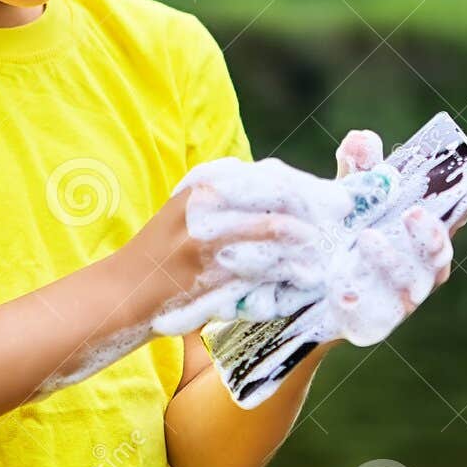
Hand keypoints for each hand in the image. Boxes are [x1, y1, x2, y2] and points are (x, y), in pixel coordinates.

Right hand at [148, 156, 354, 334]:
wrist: (122, 291)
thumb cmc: (166, 250)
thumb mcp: (193, 207)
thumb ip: (234, 194)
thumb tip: (292, 187)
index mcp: (206, 182)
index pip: (272, 176)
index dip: (311, 188)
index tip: (338, 200)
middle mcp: (207, 201)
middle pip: (280, 196)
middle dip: (318, 209)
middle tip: (343, 222)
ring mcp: (207, 236)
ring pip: (275, 231)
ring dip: (308, 243)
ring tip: (326, 254)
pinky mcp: (208, 272)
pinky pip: (260, 270)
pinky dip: (287, 274)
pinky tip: (305, 279)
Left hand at [331, 128, 453, 344]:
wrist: (310, 288)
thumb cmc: (347, 231)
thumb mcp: (351, 198)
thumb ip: (359, 170)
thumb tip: (362, 138)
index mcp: (425, 237)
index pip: (452, 221)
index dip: (458, 208)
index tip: (457, 191)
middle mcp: (422, 270)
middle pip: (437, 255)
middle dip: (429, 236)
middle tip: (412, 212)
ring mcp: (401, 299)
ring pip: (407, 285)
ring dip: (391, 261)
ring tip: (367, 239)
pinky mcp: (374, 323)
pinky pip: (372, 315)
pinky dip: (359, 302)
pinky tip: (341, 290)